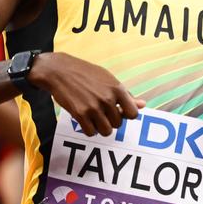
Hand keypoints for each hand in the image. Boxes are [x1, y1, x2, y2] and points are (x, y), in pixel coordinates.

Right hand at [29, 52, 143, 136]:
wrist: (60, 70)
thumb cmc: (86, 73)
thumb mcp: (109, 79)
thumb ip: (126, 94)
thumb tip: (142, 105)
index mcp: (117, 88)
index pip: (133, 114)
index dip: (126, 115)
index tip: (118, 111)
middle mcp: (107, 99)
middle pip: (118, 124)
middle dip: (111, 120)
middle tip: (102, 112)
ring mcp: (93, 107)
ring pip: (106, 131)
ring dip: (100, 127)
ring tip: (94, 117)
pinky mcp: (79, 114)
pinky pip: (90, 132)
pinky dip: (89, 129)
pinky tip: (85, 120)